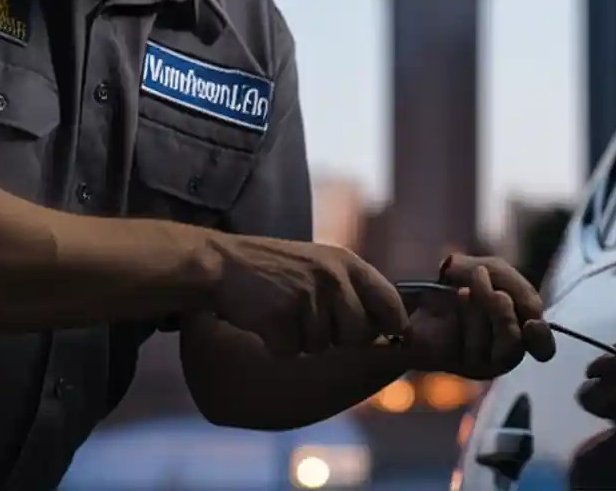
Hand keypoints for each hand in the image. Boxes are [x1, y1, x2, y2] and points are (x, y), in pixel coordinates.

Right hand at [203, 230, 408, 357]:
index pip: (390, 304)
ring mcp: (307, 296)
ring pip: (322, 347)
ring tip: (283, 312)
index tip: (388, 339)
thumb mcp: (321, 265)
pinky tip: (265, 321)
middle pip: (358, 336)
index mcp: (347, 263)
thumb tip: (393, 331)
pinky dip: (277, 345)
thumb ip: (354, 291)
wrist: (221, 263)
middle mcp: (332, 278)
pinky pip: (291, 352)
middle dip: (337, 339)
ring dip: (302, 340)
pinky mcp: (281, 316)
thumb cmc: (275, 269)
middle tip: (308, 318)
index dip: (391, 328)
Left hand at [403, 256, 556, 379]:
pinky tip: (458, 297)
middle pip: (527, 342)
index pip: (543, 347)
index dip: (543, 337)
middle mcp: (505, 352)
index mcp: (518, 331)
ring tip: (464, 289)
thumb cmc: (455, 284)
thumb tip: (534, 314)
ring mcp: (485, 363)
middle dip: (508, 307)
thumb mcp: (492, 272)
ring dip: (488, 309)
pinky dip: (470, 316)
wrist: (413, 295)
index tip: (533, 321)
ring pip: (508, 344)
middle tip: (486, 281)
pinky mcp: (463, 367)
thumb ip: (517, 286)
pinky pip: (479, 346)